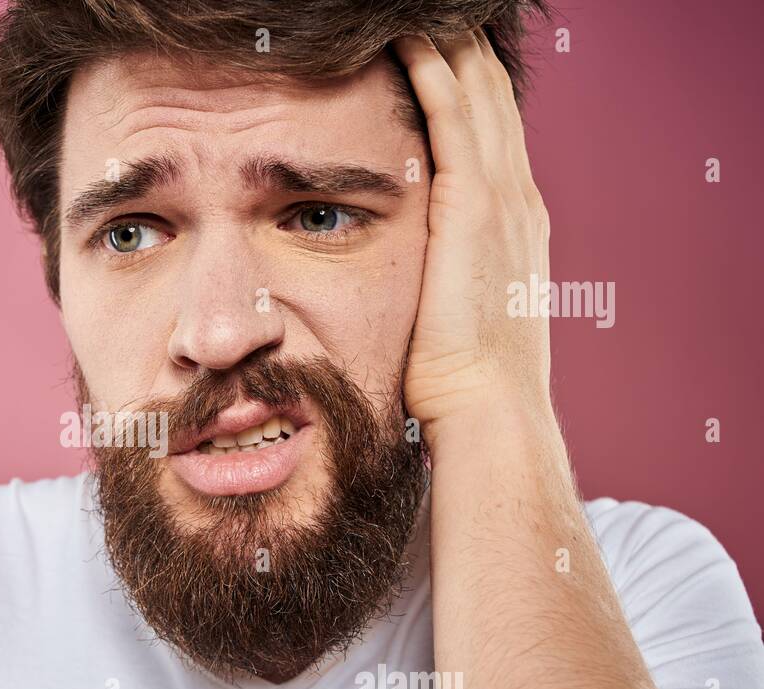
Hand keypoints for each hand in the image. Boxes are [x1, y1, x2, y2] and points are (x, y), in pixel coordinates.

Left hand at [393, 30, 552, 436]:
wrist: (489, 409)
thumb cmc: (464, 381)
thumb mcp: (461, 314)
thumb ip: (448, 277)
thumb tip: (418, 278)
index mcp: (514, 225)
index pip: (493, 136)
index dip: (474, 89)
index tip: (450, 51)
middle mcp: (516, 201)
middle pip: (491, 101)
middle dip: (467, 52)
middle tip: (440, 11)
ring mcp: (500, 200)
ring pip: (475, 95)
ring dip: (451, 45)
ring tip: (425, 8)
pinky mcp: (471, 207)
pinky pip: (450, 119)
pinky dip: (434, 72)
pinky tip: (410, 37)